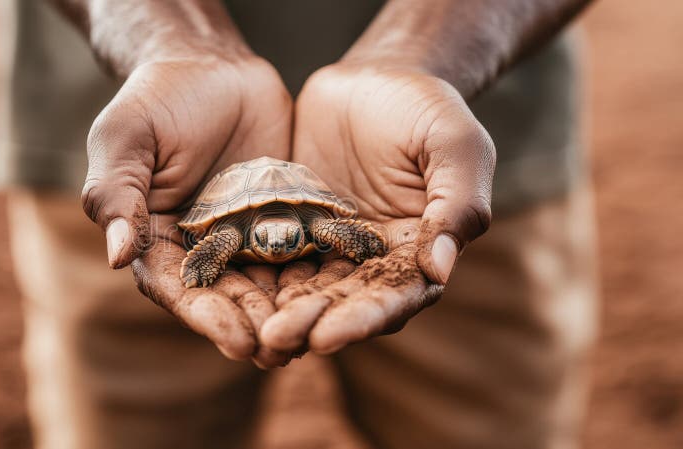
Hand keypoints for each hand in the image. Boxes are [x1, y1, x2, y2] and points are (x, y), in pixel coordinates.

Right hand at [82, 56, 295, 366]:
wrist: (212, 66)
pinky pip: (303, 250)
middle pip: (230, 297)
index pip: (180, 289)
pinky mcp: (285, 220)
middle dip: (257, 326)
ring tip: (317, 335)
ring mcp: (248, 237)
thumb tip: (114, 256)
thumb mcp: (126, 138)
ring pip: (271, 284)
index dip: (208, 317)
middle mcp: (204, 249)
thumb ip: (117, 193)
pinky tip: (343, 292)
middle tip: (286, 350)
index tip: (238, 340)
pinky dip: (319, 273)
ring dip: (291, 313)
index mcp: (159, 241)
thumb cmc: (158, 100)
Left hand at [261, 63, 494, 353]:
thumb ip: (457, 204)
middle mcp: (374, 260)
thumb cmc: (424, 109)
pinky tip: (230, 293)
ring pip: (306, 288)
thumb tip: (438, 271)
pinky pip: (275, 256)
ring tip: (252, 331)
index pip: (395, 296)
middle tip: (277, 340)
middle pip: (345, 302)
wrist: (372, 78)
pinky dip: (257, 277)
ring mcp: (332, 246)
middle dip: (312, 323)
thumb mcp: (455, 145)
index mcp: (418, 250)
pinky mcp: (296, 228)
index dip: (364, 318)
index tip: (328, 336)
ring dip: (281, 312)